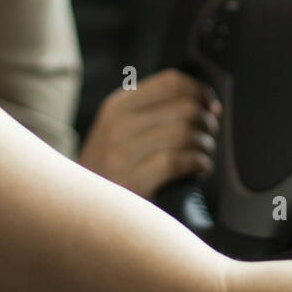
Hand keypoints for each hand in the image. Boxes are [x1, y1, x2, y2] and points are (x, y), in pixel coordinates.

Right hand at [78, 69, 219, 199]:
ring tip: (204, 154)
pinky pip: (177, 162)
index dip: (200, 92)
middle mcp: (117, 125)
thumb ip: (155, 111)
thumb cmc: (113, 169)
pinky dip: (199, 163)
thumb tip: (206, 101)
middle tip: (209, 135)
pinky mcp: (131, 183)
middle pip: (184, 108)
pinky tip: (200, 168)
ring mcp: (121, 155)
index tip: (211, 106)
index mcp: (118, 106)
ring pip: (184, 133)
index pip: (171, 82)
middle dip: (207, 121)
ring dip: (205, 144)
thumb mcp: (120, 131)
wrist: (80, 209)